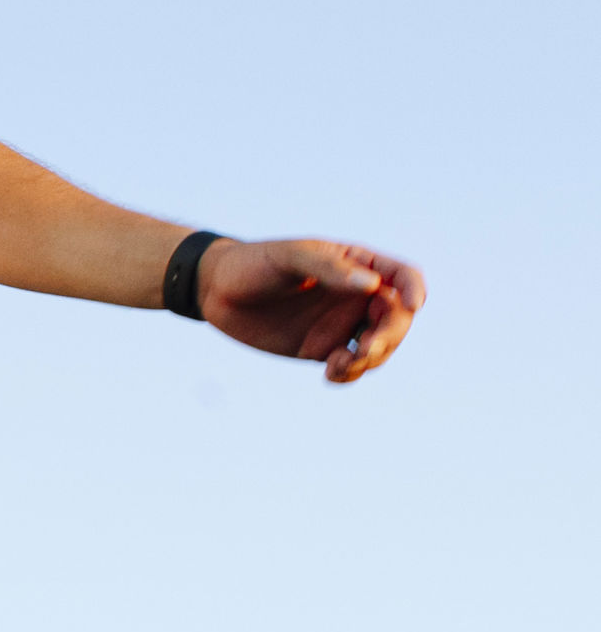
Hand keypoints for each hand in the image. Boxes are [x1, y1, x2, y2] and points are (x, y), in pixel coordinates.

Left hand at [199, 238, 424, 383]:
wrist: (216, 291)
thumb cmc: (254, 264)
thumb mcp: (289, 258)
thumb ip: (328, 268)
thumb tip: (371, 285)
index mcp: (358, 265)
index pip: (403, 276)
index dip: (414, 290)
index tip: (413, 305)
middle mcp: (357, 296)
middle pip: (398, 318)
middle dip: (390, 336)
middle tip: (365, 349)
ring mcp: (342, 324)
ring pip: (380, 347)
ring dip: (371, 359)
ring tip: (339, 363)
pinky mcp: (322, 348)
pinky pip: (351, 366)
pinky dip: (350, 374)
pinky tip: (331, 372)